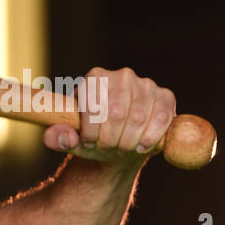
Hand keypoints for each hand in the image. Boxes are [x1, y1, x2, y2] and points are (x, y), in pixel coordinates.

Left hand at [42, 66, 176, 167]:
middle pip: (117, 113)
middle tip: (106, 149)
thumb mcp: (72, 141)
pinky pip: (161, 119)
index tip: (89, 144)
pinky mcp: (165, 96)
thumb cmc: (93, 139)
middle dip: (110, 139)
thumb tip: (58, 136)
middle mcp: (122, 76)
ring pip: (138, 119)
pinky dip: (149, 138)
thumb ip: (58, 138)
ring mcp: (146, 84)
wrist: (120, 144)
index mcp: (95, 78)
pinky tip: (140, 147)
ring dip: (128, 142)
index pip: (93, 106)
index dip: (91, 132)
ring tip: (120, 149)